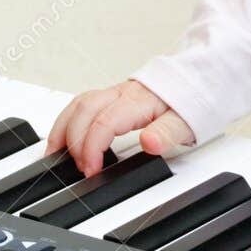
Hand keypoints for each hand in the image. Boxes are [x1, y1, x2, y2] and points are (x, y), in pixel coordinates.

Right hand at [45, 78, 195, 178]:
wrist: (194, 80)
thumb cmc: (188, 102)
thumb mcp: (186, 122)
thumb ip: (166, 133)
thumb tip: (150, 143)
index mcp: (137, 100)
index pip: (104, 122)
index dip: (92, 147)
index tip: (91, 170)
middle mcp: (121, 94)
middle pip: (84, 110)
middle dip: (74, 141)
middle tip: (80, 168)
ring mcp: (113, 93)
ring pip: (78, 105)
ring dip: (63, 130)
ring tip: (56, 156)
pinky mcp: (110, 97)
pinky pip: (80, 105)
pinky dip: (67, 122)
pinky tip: (62, 139)